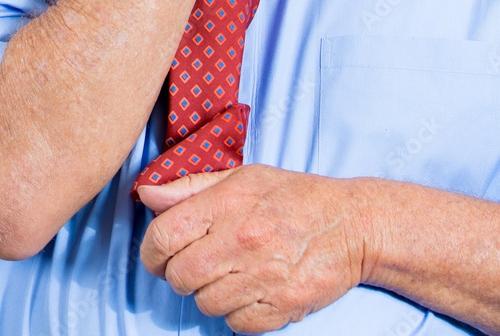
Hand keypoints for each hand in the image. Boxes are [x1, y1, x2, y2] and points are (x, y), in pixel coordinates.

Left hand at [137, 164, 366, 333]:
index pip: (162, 236)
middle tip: (200, 262)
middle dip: (180, 273)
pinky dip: (238, 312)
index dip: (152, 250)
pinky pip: (235, 324)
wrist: (352, 224)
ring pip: (205, 303)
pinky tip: (253, 288)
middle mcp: (242, 240)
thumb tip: (147, 195)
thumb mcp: (243, 178)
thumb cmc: (295, 196)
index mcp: (229, 203)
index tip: (161, 252)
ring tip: (233, 272)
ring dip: (211, 292)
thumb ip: (191, 188)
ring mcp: (262, 277)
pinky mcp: (281, 308)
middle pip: (179, 276)